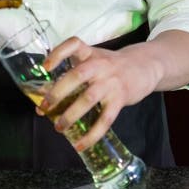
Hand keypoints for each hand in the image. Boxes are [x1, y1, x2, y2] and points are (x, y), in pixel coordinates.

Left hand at [39, 37, 160, 151]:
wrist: (144, 66)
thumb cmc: (111, 65)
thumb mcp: (94, 58)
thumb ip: (74, 71)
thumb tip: (44, 94)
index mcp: (90, 53)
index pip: (73, 45)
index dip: (58, 54)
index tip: (45, 67)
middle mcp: (99, 65)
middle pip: (77, 75)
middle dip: (57, 92)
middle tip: (44, 107)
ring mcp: (110, 82)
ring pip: (88, 99)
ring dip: (70, 115)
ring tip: (58, 127)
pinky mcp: (120, 98)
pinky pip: (105, 119)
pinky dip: (92, 134)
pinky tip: (80, 144)